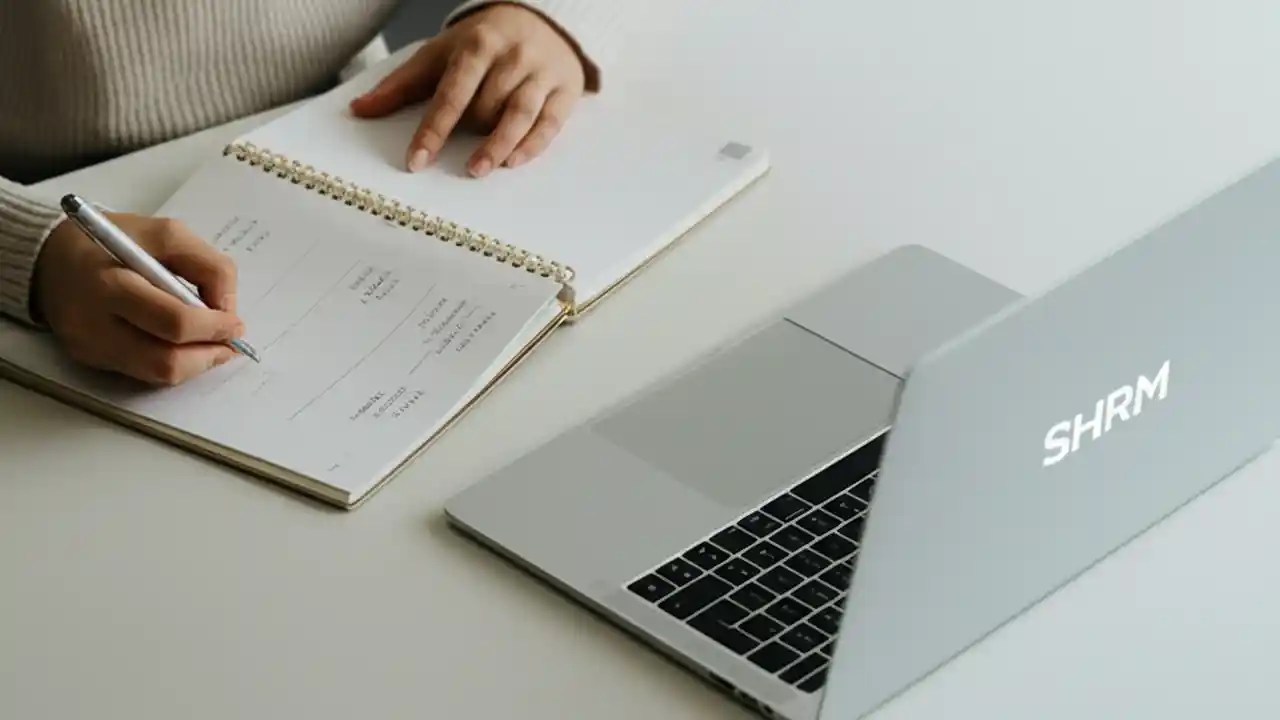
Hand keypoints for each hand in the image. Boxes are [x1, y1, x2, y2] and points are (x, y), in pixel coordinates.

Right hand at [32, 214, 244, 385]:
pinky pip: (142, 373)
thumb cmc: (112, 242)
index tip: (234, 323)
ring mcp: (90, 347)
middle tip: (229, 341)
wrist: (49, 257)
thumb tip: (226, 307)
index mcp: (112, 284)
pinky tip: (183, 345)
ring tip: (212, 344)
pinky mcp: (89, 359)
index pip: (174, 322)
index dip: (214, 328)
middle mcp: (95, 324)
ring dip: (196, 363)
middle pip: (166, 361)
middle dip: (209, 353)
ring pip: (157, 375)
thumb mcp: (165, 233)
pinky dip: (172, 362)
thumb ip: (206, 265)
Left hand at [349, 3, 590, 176]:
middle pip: (487, 104)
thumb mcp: (440, 54)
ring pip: (519, 113)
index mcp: (477, 44)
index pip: (451, 93)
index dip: (432, 130)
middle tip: (458, 159)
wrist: (542, 20)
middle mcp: (512, 56)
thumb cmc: (484, 43)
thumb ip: (401, 85)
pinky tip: (513, 162)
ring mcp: (542, 72)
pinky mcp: (565, 89)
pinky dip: (532, 145)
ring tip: (478, 170)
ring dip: (498, 145)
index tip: (416, 162)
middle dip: (469, 131)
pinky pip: (549, 122)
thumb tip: (359, 110)